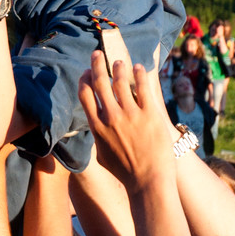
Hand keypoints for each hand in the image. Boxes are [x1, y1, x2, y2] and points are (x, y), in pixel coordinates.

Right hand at [77, 51, 176, 191]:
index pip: (85, 94)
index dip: (84, 79)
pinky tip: (139, 69)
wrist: (148, 181)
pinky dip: (139, 75)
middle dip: (97, 64)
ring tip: (120, 63)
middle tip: (98, 54)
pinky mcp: (150, 114)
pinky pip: (143, 87)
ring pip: (121, 82)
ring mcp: (131, 115)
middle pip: (100, 82)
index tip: (87, 72)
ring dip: (118, 68)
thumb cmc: (124, 172)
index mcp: (97, 127)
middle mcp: (111, 118)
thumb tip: (93, 127)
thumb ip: (96, 137)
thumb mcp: (101, 156)